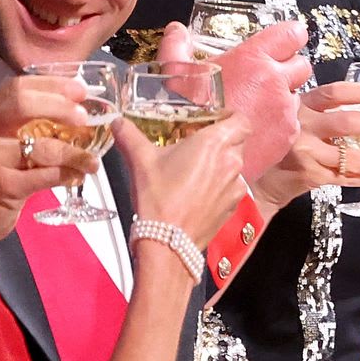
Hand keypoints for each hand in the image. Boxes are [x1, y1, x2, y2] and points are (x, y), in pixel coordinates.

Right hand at [0, 77, 97, 244]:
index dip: (53, 85)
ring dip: (74, 153)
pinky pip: (46, 175)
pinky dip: (67, 175)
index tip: (81, 90)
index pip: (20, 86)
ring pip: (43, 146)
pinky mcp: (2, 185)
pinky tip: (78, 175)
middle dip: (62, 107)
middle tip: (85, 118)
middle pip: (25, 104)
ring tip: (92, 161)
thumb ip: (27, 122)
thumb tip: (75, 108)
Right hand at [113, 112, 247, 249]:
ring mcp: (235, 187)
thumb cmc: (158, 198)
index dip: (230, 117)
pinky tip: (196, 192)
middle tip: (196, 144)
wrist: (167, 243)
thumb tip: (118, 122)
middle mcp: (231, 163)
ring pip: (233, 167)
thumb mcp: (140, 160)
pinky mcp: (232, 207)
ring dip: (219, 165)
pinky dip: (218, 186)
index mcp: (214, 143)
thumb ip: (129, 135)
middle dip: (220, 141)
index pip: (241, 120)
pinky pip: (230, 188)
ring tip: (193, 171)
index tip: (213, 120)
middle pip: (236, 143)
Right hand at [158, 20, 309, 180]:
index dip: (289, 36)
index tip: (282, 42)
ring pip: (296, 95)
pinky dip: (278, 123)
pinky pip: (291, 122)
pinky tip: (256, 129)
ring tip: (254, 107)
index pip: (292, 34)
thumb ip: (175, 50)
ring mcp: (284, 112)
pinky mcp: (287, 137)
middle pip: (301, 65)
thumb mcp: (172, 81)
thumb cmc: (184, 123)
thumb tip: (177, 30)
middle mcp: (274, 84)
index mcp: (251, 62)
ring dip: (281, 97)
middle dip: (286, 68)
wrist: (193, 179)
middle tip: (262, 77)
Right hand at [253, 81, 359, 210]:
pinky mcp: (309, 175)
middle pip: (348, 122)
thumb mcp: (285, 119)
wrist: (252, 182)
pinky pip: (346, 177)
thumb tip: (355, 107)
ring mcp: (306, 152)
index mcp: (298, 107)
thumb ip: (311, 110)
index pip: (334, 93)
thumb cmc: (274, 148)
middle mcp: (301, 126)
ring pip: (352, 157)